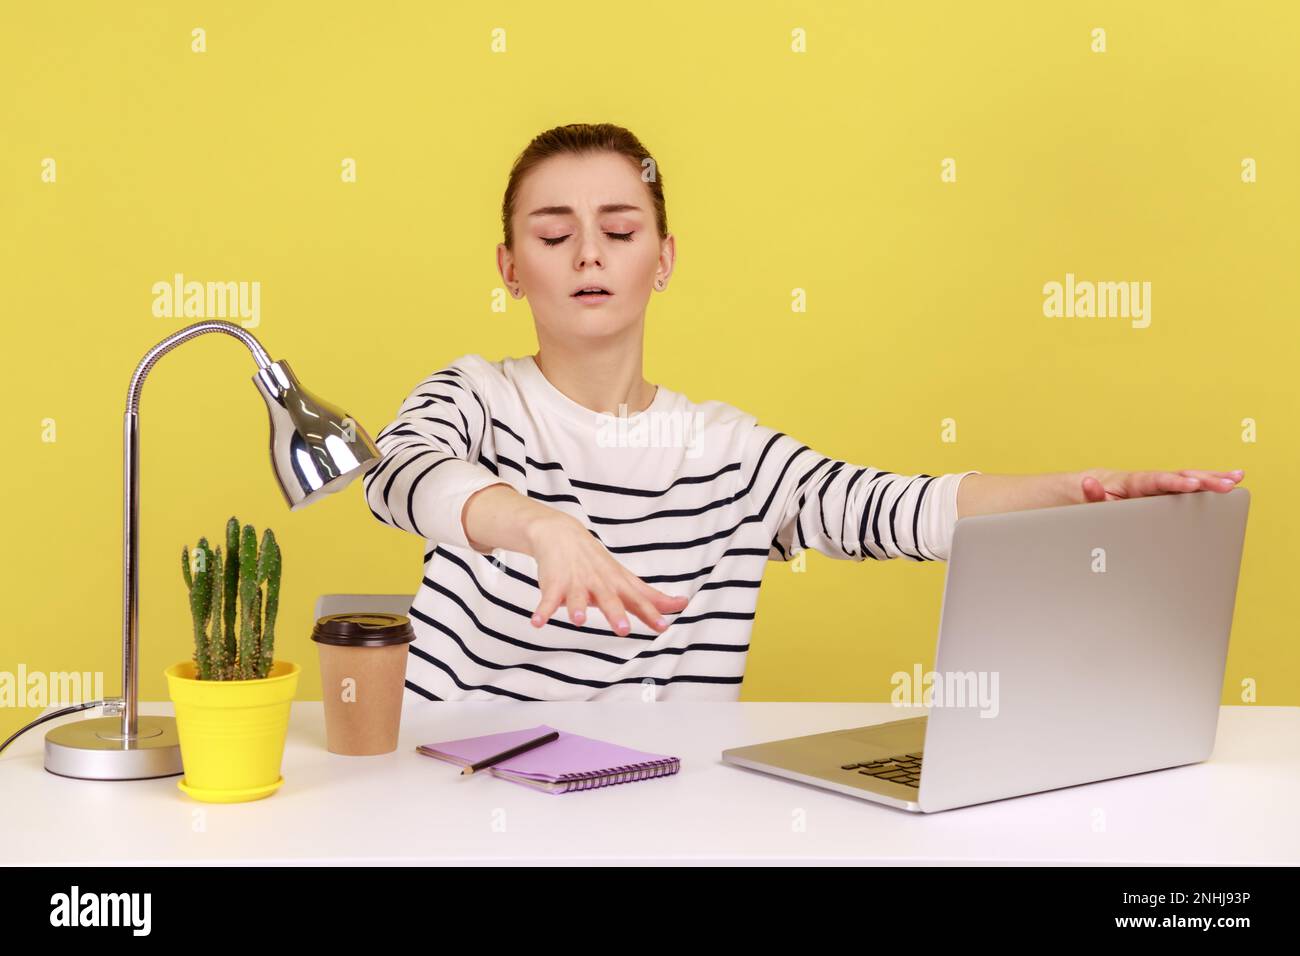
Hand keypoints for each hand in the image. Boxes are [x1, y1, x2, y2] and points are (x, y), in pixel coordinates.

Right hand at [523, 511, 689, 635]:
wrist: (561, 533)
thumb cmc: (598, 564)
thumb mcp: (625, 578)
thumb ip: (650, 596)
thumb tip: (681, 605)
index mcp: (617, 584)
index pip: (637, 600)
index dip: (651, 613)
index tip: (664, 626)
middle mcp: (598, 583)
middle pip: (608, 599)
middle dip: (615, 613)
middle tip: (622, 629)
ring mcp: (576, 583)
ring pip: (577, 597)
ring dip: (576, 608)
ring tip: (577, 621)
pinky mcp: (554, 583)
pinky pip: (547, 599)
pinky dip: (542, 610)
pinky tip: (537, 622)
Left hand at [1079, 467, 1243, 502]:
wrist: (1090, 489)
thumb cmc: (1091, 498)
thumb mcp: (1086, 500)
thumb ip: (1090, 494)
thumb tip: (1088, 483)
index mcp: (1132, 482)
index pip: (1156, 481)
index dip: (1175, 483)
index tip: (1193, 485)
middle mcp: (1149, 479)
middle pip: (1179, 477)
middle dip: (1203, 480)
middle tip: (1227, 484)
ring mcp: (1159, 484)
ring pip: (1189, 478)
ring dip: (1213, 478)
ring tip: (1237, 478)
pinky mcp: (1165, 491)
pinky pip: (1189, 486)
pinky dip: (1209, 482)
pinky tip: (1231, 481)